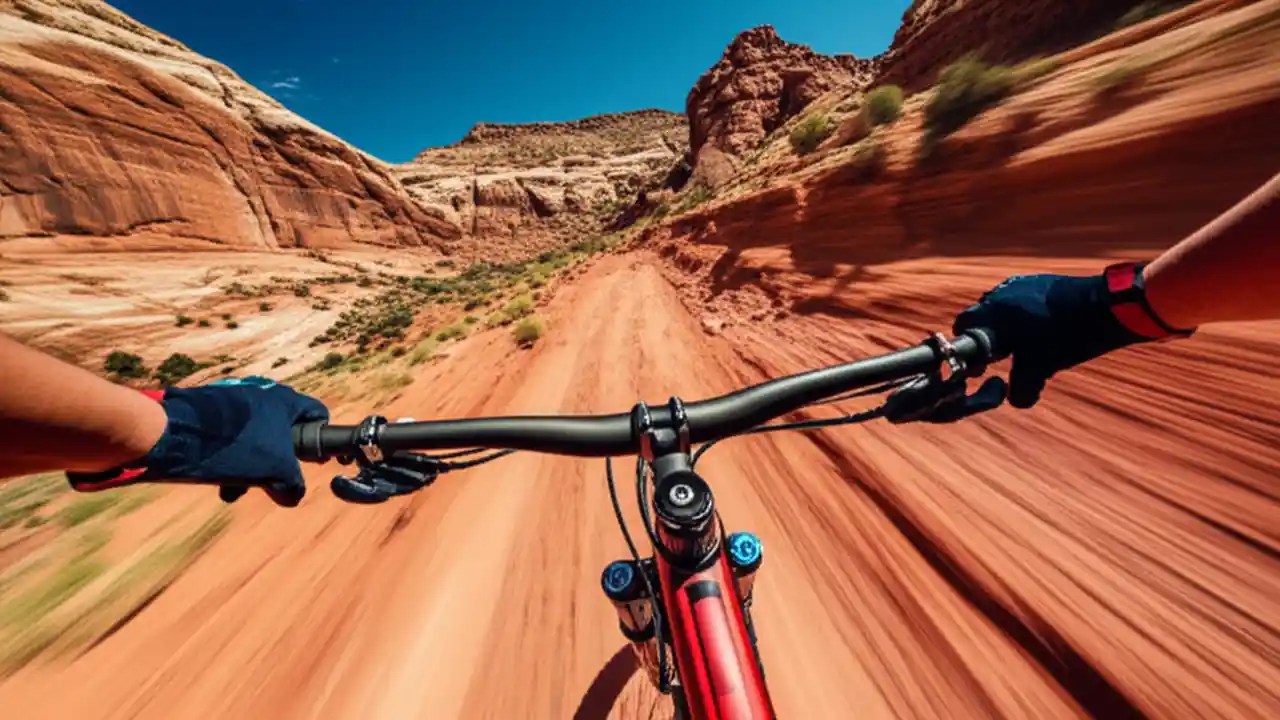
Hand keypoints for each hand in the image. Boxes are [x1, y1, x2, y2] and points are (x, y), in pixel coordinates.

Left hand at [67, 377, 327, 506]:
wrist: (167, 435)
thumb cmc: (231, 447)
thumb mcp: (274, 472)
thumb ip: (292, 485)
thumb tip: (292, 495)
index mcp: (283, 399)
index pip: (316, 414)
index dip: (319, 440)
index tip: (311, 462)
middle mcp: (259, 394)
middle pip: (282, 431)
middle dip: (275, 463)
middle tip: (266, 483)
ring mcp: (230, 401)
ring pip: (253, 439)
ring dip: (249, 466)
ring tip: (232, 488)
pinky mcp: (206, 411)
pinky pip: (227, 438)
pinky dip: (226, 459)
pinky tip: (213, 478)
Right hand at [953, 272, 1150, 407]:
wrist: (1106, 307)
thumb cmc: (1068, 339)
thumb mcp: (1040, 370)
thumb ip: (1021, 389)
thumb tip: (1014, 399)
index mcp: (993, 315)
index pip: (962, 328)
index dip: (969, 350)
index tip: (982, 366)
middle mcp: (999, 295)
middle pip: (979, 317)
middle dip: (986, 338)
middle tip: (1002, 355)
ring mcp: (1017, 285)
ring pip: (998, 308)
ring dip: (1003, 326)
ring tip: (1023, 343)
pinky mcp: (1035, 280)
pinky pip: (1016, 300)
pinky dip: (1020, 316)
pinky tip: (1040, 328)